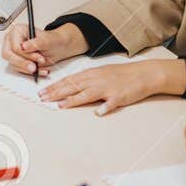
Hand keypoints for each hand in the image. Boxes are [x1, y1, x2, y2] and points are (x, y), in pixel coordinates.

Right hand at [1, 20, 85, 78]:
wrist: (57, 47)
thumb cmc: (51, 40)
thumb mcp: (46, 40)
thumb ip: (35, 43)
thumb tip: (24, 47)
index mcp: (17, 31)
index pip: (14, 46)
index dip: (26, 54)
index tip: (38, 58)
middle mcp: (12, 40)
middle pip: (8, 55)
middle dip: (22, 63)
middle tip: (34, 68)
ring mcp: (13, 51)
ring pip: (13, 63)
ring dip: (27, 69)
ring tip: (40, 68)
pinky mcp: (16, 61)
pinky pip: (18, 69)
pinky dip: (29, 72)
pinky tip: (40, 70)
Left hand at [39, 59, 183, 114]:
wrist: (143, 74)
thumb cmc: (121, 74)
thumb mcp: (101, 73)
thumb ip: (86, 80)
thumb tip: (71, 88)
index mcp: (91, 74)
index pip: (69, 80)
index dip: (54, 86)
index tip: (42, 92)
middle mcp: (97, 80)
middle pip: (73, 86)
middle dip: (57, 93)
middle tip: (43, 98)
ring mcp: (108, 88)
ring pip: (88, 94)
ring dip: (73, 100)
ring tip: (61, 105)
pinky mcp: (120, 97)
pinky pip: (111, 103)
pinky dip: (104, 107)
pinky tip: (98, 112)